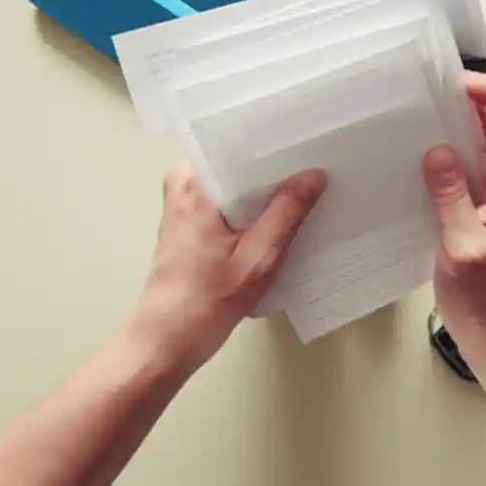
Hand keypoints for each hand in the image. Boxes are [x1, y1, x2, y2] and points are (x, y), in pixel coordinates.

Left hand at [127, 163, 325, 371]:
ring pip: (236, 182)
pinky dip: (253, 207)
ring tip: (309, 187)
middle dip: (277, 167)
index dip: (280, 145)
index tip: (314, 145)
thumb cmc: (208, 301)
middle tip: (320, 166)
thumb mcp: (259, 257)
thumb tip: (314, 174)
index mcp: (197, 183)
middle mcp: (185, 183)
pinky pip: (229, 200)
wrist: (165, 340)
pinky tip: (283, 215)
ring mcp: (184, 202)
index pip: (242, 145)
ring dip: (267, 189)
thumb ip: (286, 212)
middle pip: (240, 162)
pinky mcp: (188, 221)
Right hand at [423, 73, 485, 369]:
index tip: (457, 86)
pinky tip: (414, 151)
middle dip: (469, 99)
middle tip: (425, 92)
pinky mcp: (476, 207)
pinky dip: (443, 150)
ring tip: (416, 112)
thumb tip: (437, 152)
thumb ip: (452, 198)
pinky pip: (464, 166)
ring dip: (454, 122)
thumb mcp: (464, 248)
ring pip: (480, 141)